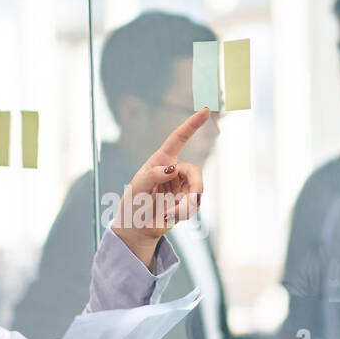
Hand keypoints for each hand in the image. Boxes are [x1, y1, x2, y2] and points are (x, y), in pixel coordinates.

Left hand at [110, 108, 210, 250]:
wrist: (137, 228)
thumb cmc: (133, 204)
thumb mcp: (137, 187)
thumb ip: (152, 175)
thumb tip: (172, 169)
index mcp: (161, 161)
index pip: (178, 139)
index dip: (192, 124)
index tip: (206, 110)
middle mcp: (174, 171)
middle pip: (194, 172)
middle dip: (196, 186)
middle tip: (193, 200)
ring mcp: (182, 186)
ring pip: (196, 192)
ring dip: (184, 206)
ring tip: (168, 214)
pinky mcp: (186, 202)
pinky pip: (193, 206)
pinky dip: (182, 214)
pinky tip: (168, 217)